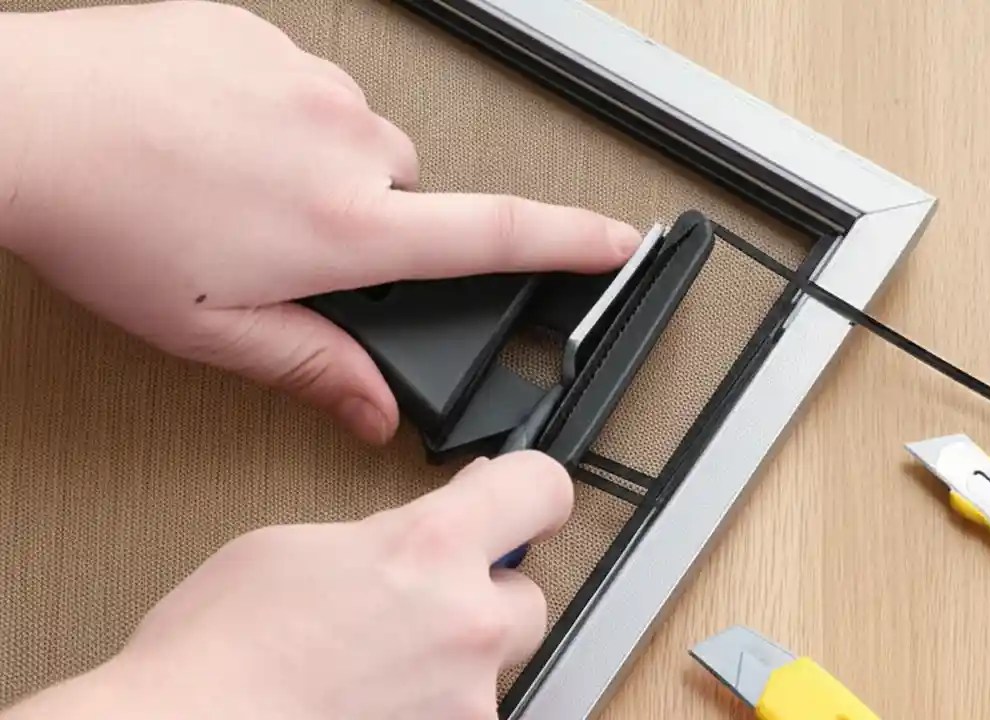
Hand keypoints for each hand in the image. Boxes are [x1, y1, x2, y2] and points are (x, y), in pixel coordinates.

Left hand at [0, 2, 639, 443]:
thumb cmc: (105, 224)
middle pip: (409, 190)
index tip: (620, 241)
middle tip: (294, 237)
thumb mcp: (214, 331)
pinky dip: (278, 113)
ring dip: (321, 165)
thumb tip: (374, 411)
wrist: (24, 120)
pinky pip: (306, 84)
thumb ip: (316, 367)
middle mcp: (347, 146)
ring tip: (240, 182)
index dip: (574, 242)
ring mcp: (311, 83)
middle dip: (372, 219)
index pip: (496, 236)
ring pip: (357, 136)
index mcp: (347, 228)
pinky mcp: (271, 39)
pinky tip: (217, 134)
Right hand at [3, 452, 572, 719]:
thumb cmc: (216, 653)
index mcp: (431, 547)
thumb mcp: (297, 546)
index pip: (538, 488)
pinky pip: (461, 716)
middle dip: (483, 599)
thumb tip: (422, 536)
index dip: (533, 490)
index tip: (529, 498)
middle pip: (526, 598)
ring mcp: (466, 701)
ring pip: (493, 670)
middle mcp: (466, 623)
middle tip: (421, 608)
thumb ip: (385, 536)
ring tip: (373, 671)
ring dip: (452, 664)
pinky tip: (367, 703)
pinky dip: (427, 709)